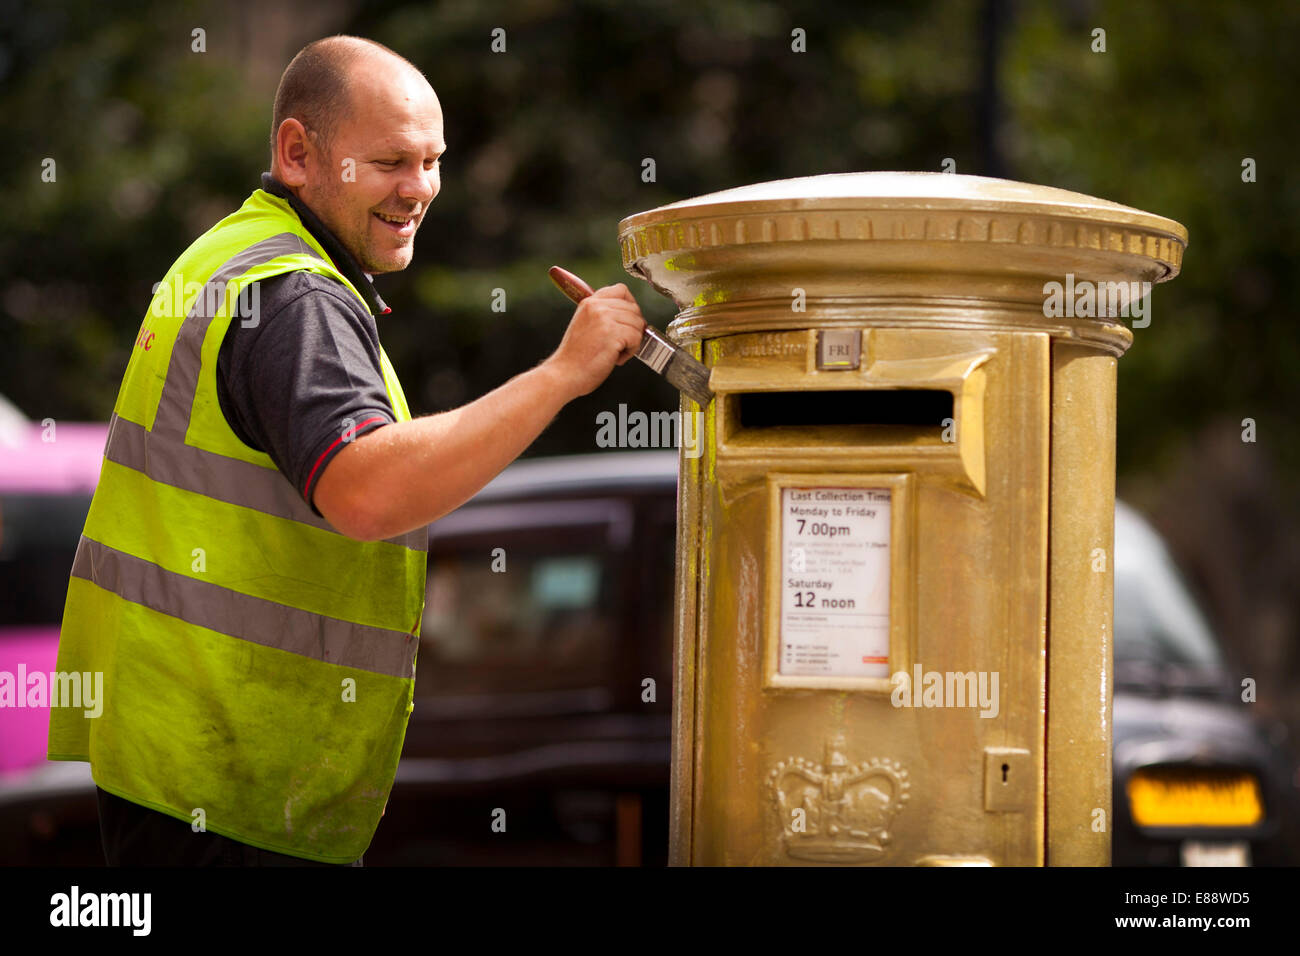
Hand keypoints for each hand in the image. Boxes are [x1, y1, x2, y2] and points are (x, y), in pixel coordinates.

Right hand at [544, 283, 646, 399]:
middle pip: (633, 308)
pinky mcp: (613, 333)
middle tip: (622, 342)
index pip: (621, 290)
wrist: (565, 374)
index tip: (628, 320)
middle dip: (633, 327)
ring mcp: (605, 319)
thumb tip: (628, 315)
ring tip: (616, 352)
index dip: (630, 305)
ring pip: (638, 323)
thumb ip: (602, 315)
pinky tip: (616, 358)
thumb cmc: (575, 357)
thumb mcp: (585, 325)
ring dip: (632, 341)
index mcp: (590, 303)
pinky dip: (631, 351)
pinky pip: (637, 338)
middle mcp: (597, 307)